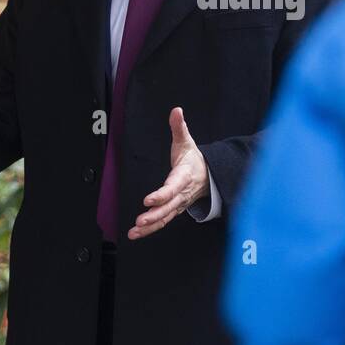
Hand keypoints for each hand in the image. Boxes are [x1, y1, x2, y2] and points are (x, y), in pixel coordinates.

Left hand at [130, 107, 208, 239]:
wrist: (208, 175)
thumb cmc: (193, 159)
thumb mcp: (186, 141)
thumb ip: (179, 127)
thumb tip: (176, 111)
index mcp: (184, 176)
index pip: (173, 187)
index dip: (162, 195)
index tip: (148, 200)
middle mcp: (182, 193)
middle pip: (169, 207)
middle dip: (155, 215)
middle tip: (140, 221)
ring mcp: (178, 203)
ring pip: (165, 217)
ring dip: (151, 226)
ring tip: (136, 231)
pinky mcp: (174, 209)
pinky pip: (163, 220)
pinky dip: (151, 229)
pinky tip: (138, 233)